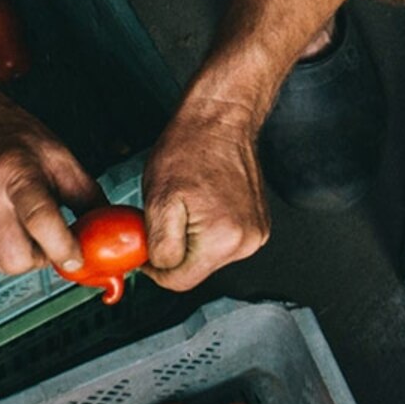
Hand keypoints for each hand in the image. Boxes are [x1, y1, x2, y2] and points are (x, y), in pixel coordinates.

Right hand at [0, 89, 102, 275]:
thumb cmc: (9, 135)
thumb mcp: (58, 156)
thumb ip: (87, 197)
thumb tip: (108, 234)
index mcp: (15, 172)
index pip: (40, 221)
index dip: (63, 248)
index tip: (76, 258)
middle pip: (16, 259)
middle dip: (39, 258)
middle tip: (45, 240)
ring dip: (17, 254)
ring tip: (17, 223)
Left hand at [141, 102, 268, 290]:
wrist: (219, 121)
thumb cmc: (190, 149)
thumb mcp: (159, 201)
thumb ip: (158, 246)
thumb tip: (159, 270)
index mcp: (223, 239)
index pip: (180, 282)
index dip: (155, 269)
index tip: (146, 250)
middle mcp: (247, 241)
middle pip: (196, 271)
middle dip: (175, 251)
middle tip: (166, 218)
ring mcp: (256, 234)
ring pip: (208, 258)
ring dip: (190, 241)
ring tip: (187, 206)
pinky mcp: (258, 225)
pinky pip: (222, 243)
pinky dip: (206, 230)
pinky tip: (203, 205)